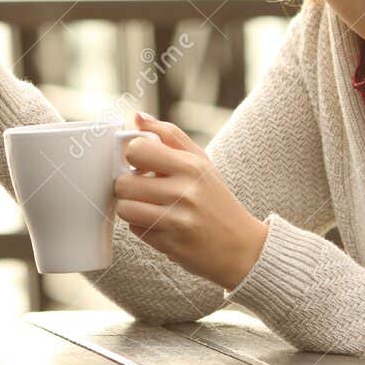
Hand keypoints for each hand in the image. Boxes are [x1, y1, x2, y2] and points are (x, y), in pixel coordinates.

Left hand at [114, 112, 269, 289]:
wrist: (241, 247)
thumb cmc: (215, 198)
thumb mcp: (201, 161)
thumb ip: (168, 135)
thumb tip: (137, 116)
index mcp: (191, 166)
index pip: (137, 150)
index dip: (132, 156)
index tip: (141, 164)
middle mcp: (184, 192)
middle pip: (123, 183)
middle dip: (128, 186)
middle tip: (142, 188)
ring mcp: (177, 221)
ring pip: (125, 208)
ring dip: (131, 207)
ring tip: (149, 206)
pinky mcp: (170, 245)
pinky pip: (135, 230)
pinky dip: (142, 226)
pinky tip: (160, 224)